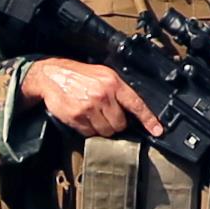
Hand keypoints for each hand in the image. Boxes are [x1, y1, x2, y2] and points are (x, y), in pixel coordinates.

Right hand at [19, 59, 153, 138]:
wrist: (52, 75)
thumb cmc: (79, 75)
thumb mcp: (103, 75)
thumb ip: (119, 90)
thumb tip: (133, 110)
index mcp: (113, 83)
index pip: (136, 104)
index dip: (149, 119)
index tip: (157, 130)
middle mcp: (103, 95)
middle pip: (120, 124)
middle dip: (116, 123)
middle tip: (106, 114)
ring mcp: (89, 108)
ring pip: (106, 131)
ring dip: (102, 128)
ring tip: (93, 114)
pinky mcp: (77, 117)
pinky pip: (90, 133)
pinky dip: (88, 129)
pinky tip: (83, 117)